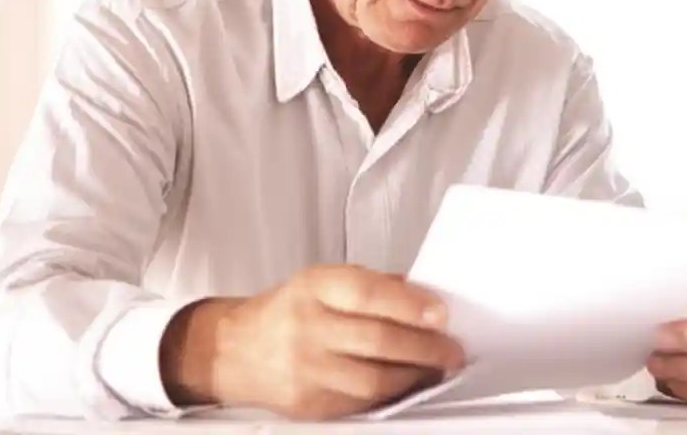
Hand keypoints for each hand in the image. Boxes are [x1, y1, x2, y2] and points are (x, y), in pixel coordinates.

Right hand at [160, 264, 464, 418]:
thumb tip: (425, 295)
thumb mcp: (324, 281)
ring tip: (436, 370)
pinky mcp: (308, 405)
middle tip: (451, 349)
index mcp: (315, 288)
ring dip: (415, 376)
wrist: (234, 350)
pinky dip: (391, 395)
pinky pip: (360, 403)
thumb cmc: (288, 311)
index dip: (409, 304)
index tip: (440, 313)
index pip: (367, 294)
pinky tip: (407, 386)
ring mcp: (306, 369)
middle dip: (426, 347)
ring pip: (373, 379)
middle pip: (377, 340)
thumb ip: (374, 285)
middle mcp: (307, 327)